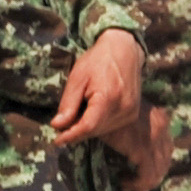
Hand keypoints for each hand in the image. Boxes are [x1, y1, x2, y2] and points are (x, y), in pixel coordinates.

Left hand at [46, 28, 144, 148]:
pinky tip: (89, 115)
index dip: (71, 136)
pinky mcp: (133, 112)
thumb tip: (57, 125)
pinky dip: (97, 125)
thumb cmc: (98, 60)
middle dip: (76, 133)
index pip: (88, 126)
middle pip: (95, 130)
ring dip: (87, 129)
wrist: (124, 50)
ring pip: (103, 130)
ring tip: (74, 120)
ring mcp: (131, 111)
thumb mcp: (77, 78)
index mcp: (108, 98)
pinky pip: (111, 126)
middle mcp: (123, 108)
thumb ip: (68, 104)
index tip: (56, 141)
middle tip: (61, 129)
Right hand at [105, 104, 172, 190]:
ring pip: (157, 171)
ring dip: (144, 183)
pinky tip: (125, 183)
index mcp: (161, 121)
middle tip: (137, 187)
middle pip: (164, 162)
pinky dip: (138, 183)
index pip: (167, 149)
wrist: (102, 102)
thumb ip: (137, 129)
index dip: (158, 165)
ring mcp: (154, 140)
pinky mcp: (142, 149)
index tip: (144, 174)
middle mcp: (162, 130)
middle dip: (152, 177)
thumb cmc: (108, 109)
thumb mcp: (128, 116)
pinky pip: (147, 175)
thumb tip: (133, 146)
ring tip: (129, 186)